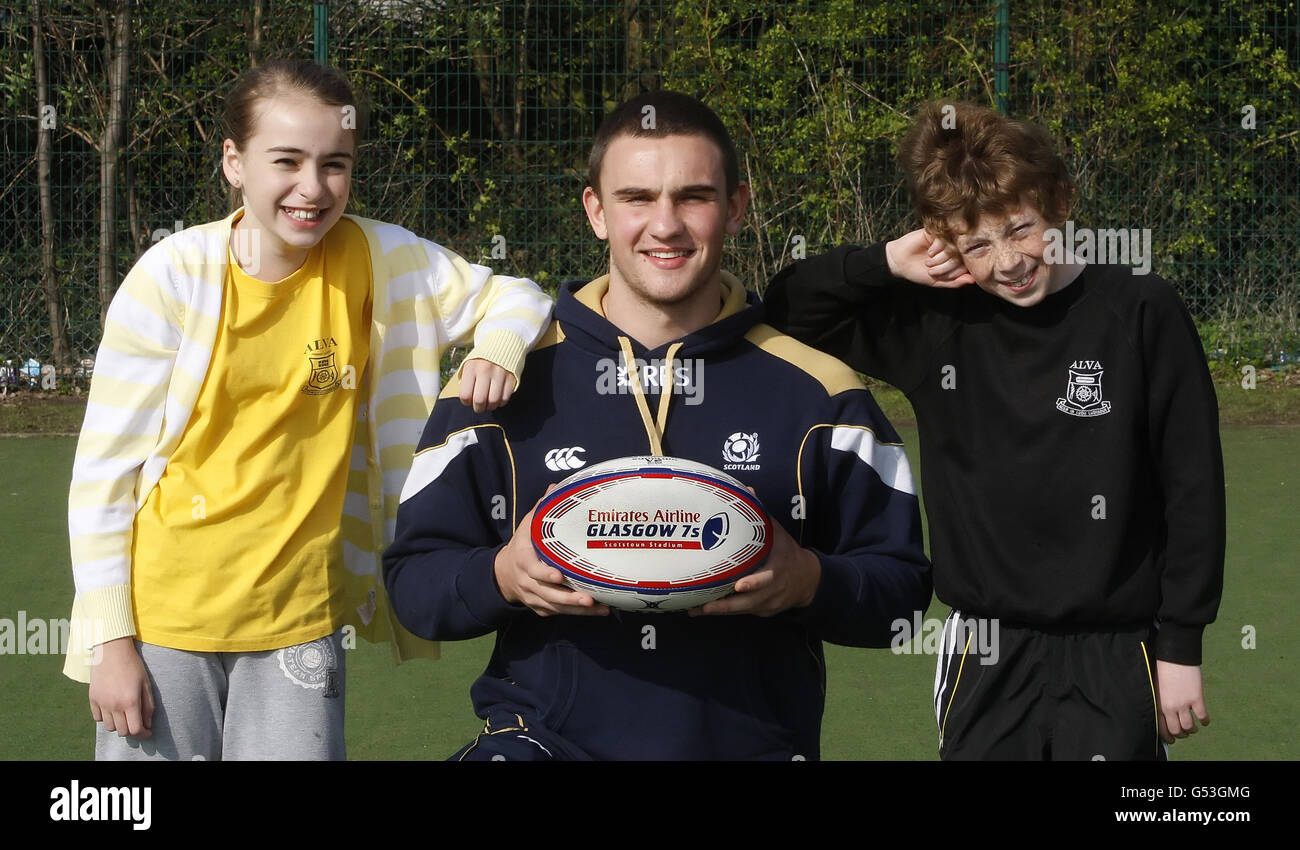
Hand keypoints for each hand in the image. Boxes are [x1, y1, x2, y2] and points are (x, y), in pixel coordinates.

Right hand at [88, 637, 154, 738]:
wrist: (112, 651)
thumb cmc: (133, 666)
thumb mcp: (146, 685)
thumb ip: (148, 706)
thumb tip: (147, 724)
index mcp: (130, 702)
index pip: (135, 729)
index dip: (143, 733)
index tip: (147, 731)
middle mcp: (114, 705)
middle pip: (122, 731)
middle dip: (131, 730)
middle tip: (137, 722)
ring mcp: (101, 703)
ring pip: (109, 727)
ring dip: (118, 725)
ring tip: (124, 715)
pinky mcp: (92, 699)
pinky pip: (98, 718)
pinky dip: (106, 718)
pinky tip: (112, 709)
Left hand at [459, 358, 517, 412]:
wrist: (502, 344)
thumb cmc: (482, 359)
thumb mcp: (469, 364)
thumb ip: (466, 381)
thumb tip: (467, 399)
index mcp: (471, 368)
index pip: (465, 395)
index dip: (466, 402)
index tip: (469, 400)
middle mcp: (485, 370)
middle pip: (479, 400)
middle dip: (478, 408)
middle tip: (479, 407)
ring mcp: (499, 374)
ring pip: (493, 401)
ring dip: (490, 406)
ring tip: (489, 403)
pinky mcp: (511, 377)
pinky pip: (505, 398)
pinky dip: (501, 402)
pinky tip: (498, 398)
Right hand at [494, 486, 610, 617]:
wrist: (503, 575)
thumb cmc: (521, 546)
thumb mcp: (526, 525)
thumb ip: (541, 509)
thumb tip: (556, 487)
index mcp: (523, 560)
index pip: (533, 569)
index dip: (545, 574)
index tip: (559, 576)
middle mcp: (528, 582)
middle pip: (548, 594)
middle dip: (569, 598)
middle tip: (589, 599)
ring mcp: (534, 597)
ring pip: (557, 607)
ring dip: (578, 610)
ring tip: (601, 608)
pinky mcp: (541, 608)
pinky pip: (559, 613)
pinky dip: (578, 614)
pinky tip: (599, 611)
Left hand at [692, 518, 820, 616]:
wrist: (809, 580)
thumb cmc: (788, 553)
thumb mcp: (779, 533)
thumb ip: (762, 515)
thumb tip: (747, 490)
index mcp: (778, 570)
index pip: (767, 579)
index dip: (754, 583)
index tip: (739, 585)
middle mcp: (773, 590)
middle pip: (749, 602)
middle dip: (725, 605)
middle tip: (703, 605)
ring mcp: (768, 604)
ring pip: (743, 610)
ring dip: (719, 611)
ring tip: (696, 610)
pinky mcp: (763, 612)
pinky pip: (743, 613)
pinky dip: (726, 612)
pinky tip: (704, 610)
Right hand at [884, 228, 973, 286]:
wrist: (900, 262)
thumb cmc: (918, 272)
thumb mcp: (937, 282)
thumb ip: (955, 282)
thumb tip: (973, 280)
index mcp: (955, 260)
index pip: (966, 265)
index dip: (955, 272)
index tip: (942, 277)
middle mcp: (952, 248)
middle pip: (962, 255)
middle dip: (947, 266)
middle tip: (933, 270)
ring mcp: (945, 239)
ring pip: (954, 246)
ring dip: (941, 257)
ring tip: (929, 262)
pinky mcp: (937, 232)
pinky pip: (946, 237)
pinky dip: (938, 247)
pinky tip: (929, 251)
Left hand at [1154, 660, 1209, 743]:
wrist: (1175, 656)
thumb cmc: (1163, 670)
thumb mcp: (1157, 688)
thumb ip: (1160, 702)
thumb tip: (1165, 715)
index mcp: (1158, 704)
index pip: (1161, 728)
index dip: (1168, 737)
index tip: (1172, 740)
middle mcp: (1170, 707)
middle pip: (1177, 730)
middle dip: (1182, 734)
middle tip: (1185, 732)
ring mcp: (1184, 703)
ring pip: (1189, 727)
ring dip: (1193, 729)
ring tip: (1194, 727)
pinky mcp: (1196, 698)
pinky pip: (1202, 717)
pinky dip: (1205, 721)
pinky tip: (1205, 720)